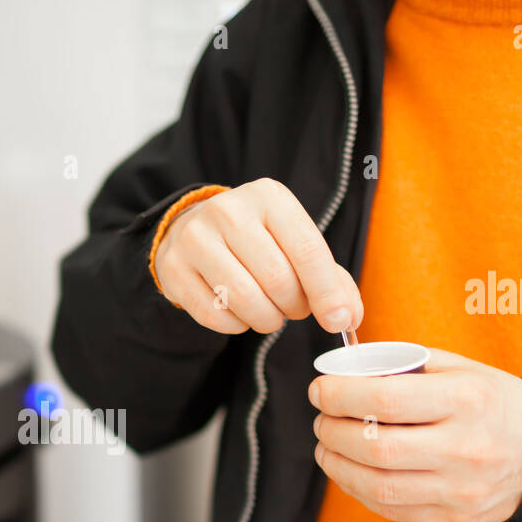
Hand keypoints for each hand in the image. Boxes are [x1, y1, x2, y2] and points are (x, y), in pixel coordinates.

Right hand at [154, 177, 362, 335]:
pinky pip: (217, 316)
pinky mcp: (174, 269)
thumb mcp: (294, 243)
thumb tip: (347, 317)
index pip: (307, 251)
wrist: (193, 231)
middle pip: (278, 281)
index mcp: (268, 197)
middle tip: (293, 308)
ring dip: (266, 320)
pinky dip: (236, 325)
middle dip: (295, 307)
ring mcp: (195, 239)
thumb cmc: (256, 241)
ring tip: (269, 312)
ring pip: (246, 301)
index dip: (327, 292)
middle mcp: (229, 211)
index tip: (339, 321)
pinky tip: (238, 311)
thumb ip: (330, 279)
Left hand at [307, 350, 521, 521]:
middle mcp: (464, 447)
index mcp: (466, 400)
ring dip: (337, 465)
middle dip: (332, 431)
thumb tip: (347, 370)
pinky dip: (358, 489)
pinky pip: (391, 508)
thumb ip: (406, 366)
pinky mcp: (454, 517)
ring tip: (327, 447)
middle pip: (375, 446)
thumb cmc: (495, 403)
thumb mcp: (463, 369)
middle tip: (322, 419)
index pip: (386, 400)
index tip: (320, 390)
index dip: (340, 396)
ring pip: (377, 485)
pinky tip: (350, 471)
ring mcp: (460, 488)